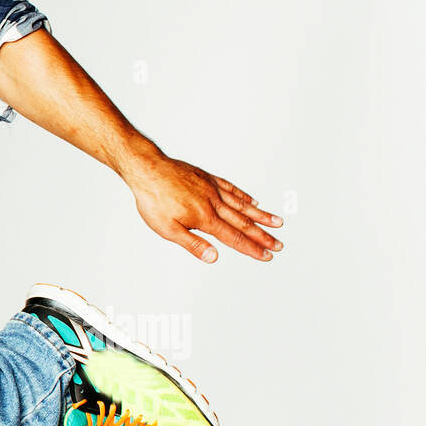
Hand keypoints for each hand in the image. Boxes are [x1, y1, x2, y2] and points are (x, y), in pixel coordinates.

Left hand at [121, 150, 282, 262]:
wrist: (146, 168)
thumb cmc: (153, 199)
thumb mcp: (167, 229)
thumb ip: (192, 244)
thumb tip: (214, 257)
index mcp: (205, 218)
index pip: (234, 238)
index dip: (252, 248)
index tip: (267, 255)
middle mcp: (213, 202)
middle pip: (243, 222)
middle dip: (263, 235)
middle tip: (279, 245)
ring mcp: (212, 188)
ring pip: (242, 204)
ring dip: (261, 215)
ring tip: (277, 222)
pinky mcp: (207, 178)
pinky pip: (230, 188)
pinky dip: (243, 196)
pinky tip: (252, 201)